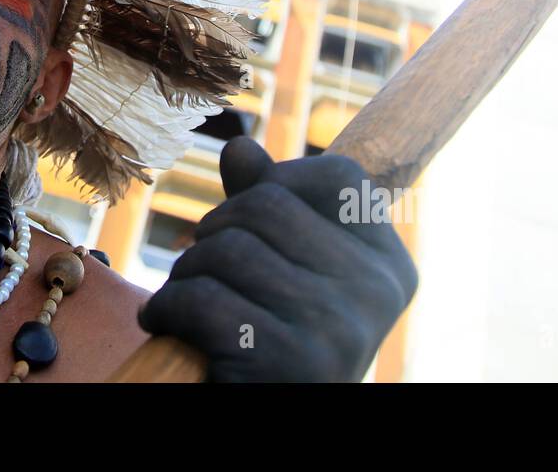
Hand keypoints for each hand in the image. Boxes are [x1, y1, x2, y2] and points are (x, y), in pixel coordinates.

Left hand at [137, 136, 417, 381]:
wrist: (270, 410)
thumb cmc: (272, 340)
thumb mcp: (285, 271)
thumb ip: (268, 208)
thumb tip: (239, 147)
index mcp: (389, 264)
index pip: (338, 175)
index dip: (278, 183)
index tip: (251, 228)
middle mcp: (378, 292)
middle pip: (267, 205)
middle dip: (214, 231)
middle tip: (204, 269)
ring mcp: (339, 328)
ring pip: (227, 248)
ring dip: (185, 273)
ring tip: (188, 301)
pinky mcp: (289, 362)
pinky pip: (203, 299)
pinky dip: (168, 310)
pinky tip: (168, 326)